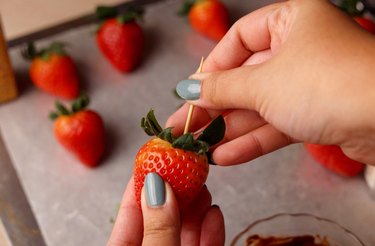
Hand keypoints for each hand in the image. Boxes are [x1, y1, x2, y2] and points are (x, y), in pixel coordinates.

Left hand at [107, 174, 224, 245]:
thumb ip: (158, 228)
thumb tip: (158, 187)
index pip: (129, 214)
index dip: (141, 184)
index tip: (152, 159)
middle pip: (160, 219)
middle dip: (175, 192)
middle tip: (184, 167)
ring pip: (184, 233)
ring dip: (196, 209)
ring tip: (202, 186)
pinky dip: (210, 232)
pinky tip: (214, 213)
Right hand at [168, 0, 374, 164]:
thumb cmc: (327, 84)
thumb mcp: (263, 83)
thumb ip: (222, 87)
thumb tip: (187, 88)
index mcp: (291, 21)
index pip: (239, 39)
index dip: (212, 67)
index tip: (190, 91)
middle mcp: (300, 49)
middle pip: (245, 78)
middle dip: (215, 107)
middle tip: (185, 127)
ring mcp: (309, 83)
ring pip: (259, 106)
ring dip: (230, 129)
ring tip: (200, 147)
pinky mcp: (317, 113)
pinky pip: (276, 124)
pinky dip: (252, 141)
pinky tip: (226, 157)